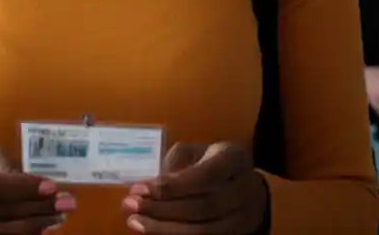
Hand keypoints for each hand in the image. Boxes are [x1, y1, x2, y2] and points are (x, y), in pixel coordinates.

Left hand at [123, 142, 267, 233]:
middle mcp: (243, 189)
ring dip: (163, 228)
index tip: (138, 188)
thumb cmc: (213, 163)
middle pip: (201, 206)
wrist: (249, 190)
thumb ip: (175, 163)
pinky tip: (152, 231)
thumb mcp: (197, 151)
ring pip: (202, 230)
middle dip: (161, 208)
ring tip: (135, 221)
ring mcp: (242, 217)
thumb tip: (148, 186)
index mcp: (233, 159)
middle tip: (130, 205)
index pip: (203, 176)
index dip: (171, 186)